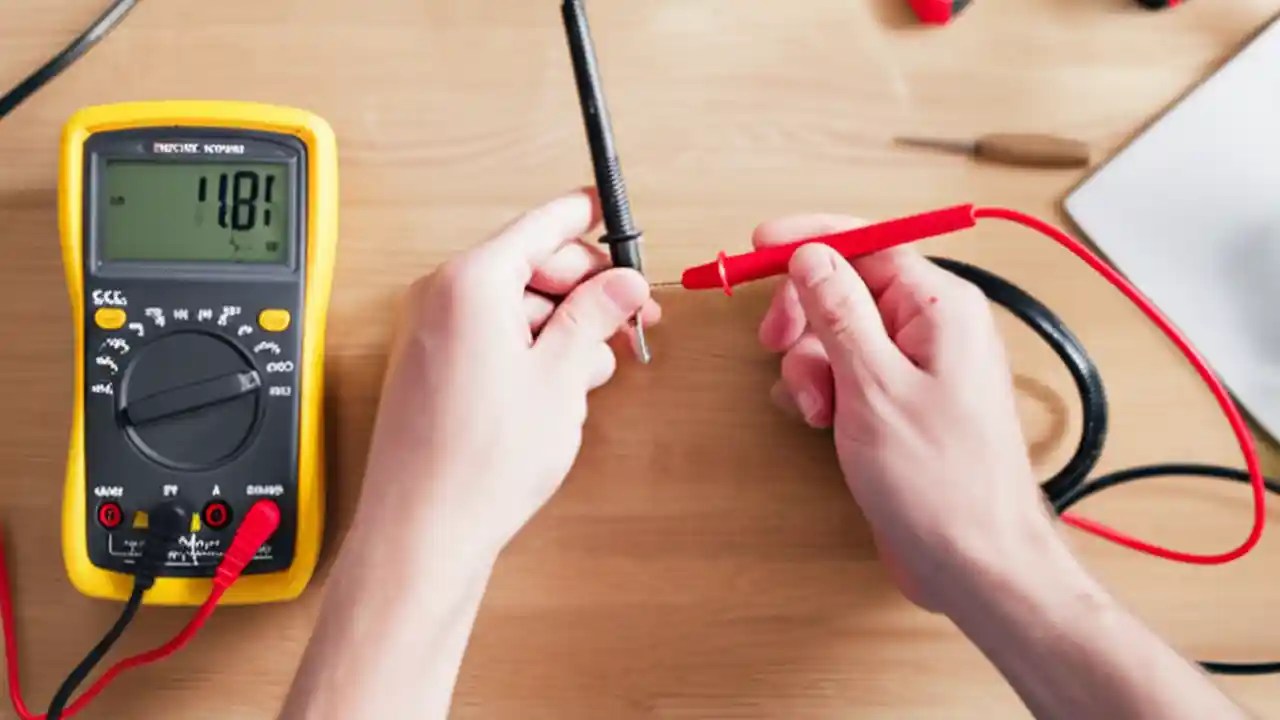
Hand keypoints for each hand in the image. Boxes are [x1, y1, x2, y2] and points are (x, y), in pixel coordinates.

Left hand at [358, 189, 660, 561]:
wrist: (424, 532)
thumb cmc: (481, 462)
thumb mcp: (561, 377)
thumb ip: (594, 316)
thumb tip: (623, 281)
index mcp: (470, 282)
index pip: (540, 225)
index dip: (585, 219)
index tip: (614, 212)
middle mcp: (439, 297)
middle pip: (527, 266)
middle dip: (584, 288)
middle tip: (631, 312)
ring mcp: (429, 333)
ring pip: (512, 307)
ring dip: (561, 328)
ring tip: (597, 365)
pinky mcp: (429, 368)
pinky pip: (488, 337)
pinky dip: (529, 350)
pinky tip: (560, 387)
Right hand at [754, 215, 1061, 613]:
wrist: (973, 562)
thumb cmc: (941, 482)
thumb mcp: (873, 385)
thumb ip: (839, 311)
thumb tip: (811, 255)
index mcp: (941, 307)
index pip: (868, 243)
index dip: (809, 241)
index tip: (758, 246)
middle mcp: (933, 328)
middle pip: (847, 287)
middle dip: (805, 316)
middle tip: (775, 343)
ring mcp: (917, 368)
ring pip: (839, 335)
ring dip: (811, 366)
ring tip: (816, 409)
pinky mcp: (900, 404)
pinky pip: (848, 373)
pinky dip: (824, 391)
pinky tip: (822, 423)